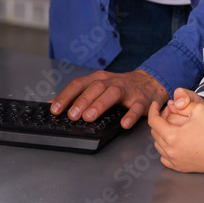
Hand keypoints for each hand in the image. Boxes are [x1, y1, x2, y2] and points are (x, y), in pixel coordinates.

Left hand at [49, 69, 168, 128]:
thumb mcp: (98, 86)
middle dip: (82, 101)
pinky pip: (136, 108)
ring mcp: (127, 91)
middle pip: (95, 87)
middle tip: (72, 115)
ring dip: (100, 105)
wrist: (150, 82)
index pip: (78, 84)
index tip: (55, 109)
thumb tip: (53, 104)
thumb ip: (78, 95)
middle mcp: (111, 82)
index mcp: (98, 79)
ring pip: (113, 94)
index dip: (66, 96)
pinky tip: (124, 124)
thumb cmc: (120, 87)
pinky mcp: (141, 101)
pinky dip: (130, 116)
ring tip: (89, 117)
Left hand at [148, 89, 203, 172]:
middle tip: (170, 113)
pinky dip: (165, 149)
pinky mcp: (180, 168)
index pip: (153, 121)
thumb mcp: (200, 109)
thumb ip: (183, 103)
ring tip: (172, 126)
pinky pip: (164, 158)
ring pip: (158, 145)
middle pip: (155, 132)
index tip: (156, 104)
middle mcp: (170, 150)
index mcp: (172, 136)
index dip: (153, 110)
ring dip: (161, 134)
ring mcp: (175, 161)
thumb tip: (171, 104)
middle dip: (160, 120)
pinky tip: (173, 143)